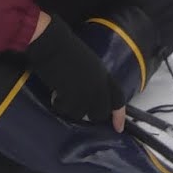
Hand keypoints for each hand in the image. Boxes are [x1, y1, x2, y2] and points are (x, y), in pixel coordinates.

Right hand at [24, 13, 124, 129]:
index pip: (118, 99)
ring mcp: (86, 91)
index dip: (119, 116)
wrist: (54, 43)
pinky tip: (55, 94)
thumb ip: (93, 81)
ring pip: (81, 114)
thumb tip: (90, 98)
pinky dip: (59, 105)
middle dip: (89, 114)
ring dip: (70, 108)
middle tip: (75, 105)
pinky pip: (66, 110)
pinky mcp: (72, 95)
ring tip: (61, 95)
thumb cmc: (67, 50)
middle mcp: (99, 86)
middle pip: (100, 113)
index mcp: (105, 76)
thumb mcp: (89, 66)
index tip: (118, 128)